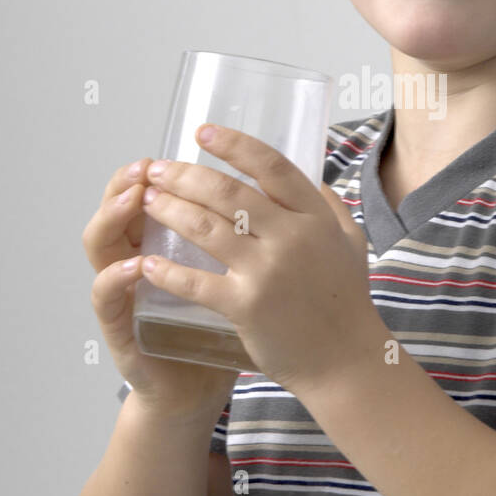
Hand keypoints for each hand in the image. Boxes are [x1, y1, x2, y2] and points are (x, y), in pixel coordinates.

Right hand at [82, 157, 240, 415]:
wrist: (202, 387)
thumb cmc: (222, 328)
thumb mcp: (238, 274)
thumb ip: (247, 235)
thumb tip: (286, 191)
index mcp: (165, 240)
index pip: (155, 190)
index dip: (167, 165)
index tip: (186, 141)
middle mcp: (136, 257)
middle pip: (118, 206)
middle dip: (131, 181)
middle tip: (149, 166)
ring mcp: (124, 293)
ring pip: (100, 245)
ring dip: (114, 218)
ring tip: (136, 200)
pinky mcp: (121, 330)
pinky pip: (107, 301)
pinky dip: (116, 280)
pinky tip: (136, 266)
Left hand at [136, 124, 385, 395]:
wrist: (346, 362)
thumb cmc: (347, 303)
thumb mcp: (351, 244)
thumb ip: (330, 208)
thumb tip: (310, 179)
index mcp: (315, 217)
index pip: (271, 166)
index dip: (234, 144)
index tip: (202, 132)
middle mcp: (292, 237)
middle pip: (228, 192)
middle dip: (184, 175)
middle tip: (157, 168)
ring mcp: (268, 271)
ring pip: (206, 228)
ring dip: (170, 210)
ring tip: (147, 200)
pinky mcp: (246, 306)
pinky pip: (195, 281)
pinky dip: (166, 270)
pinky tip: (145, 261)